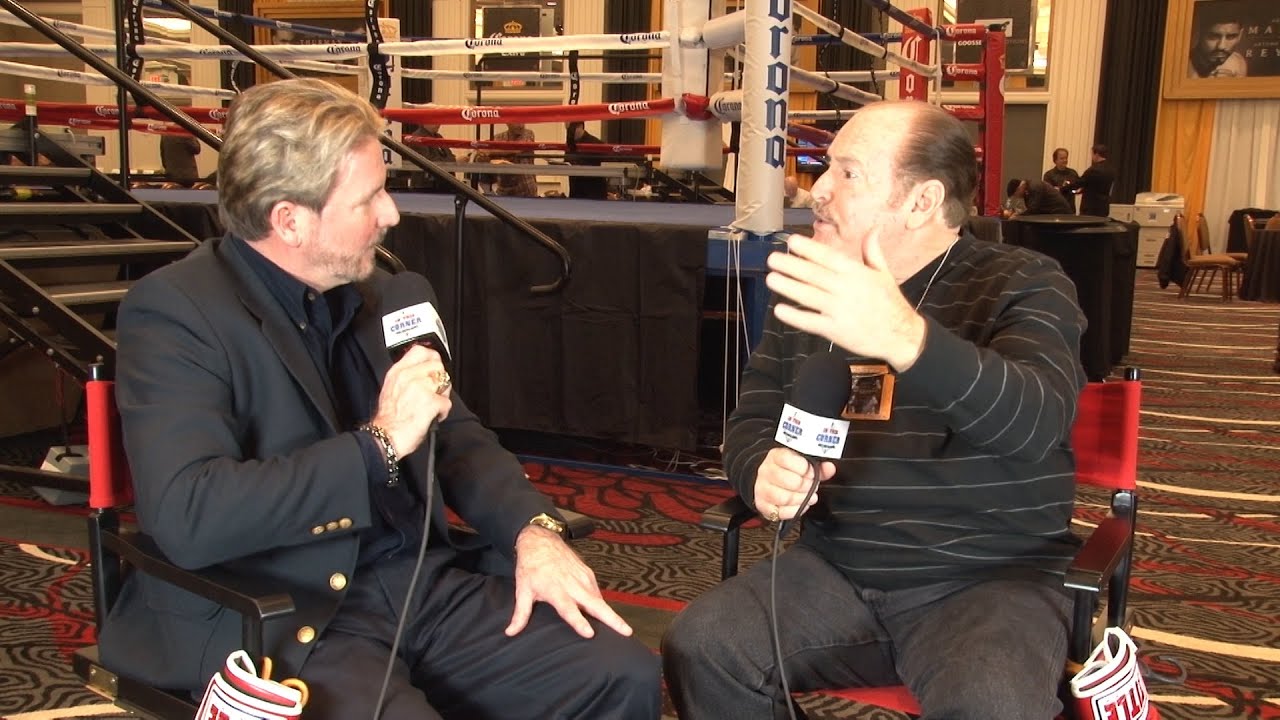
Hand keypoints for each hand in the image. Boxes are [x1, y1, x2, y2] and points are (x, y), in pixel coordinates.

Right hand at [368, 344, 450, 455]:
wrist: (386, 437)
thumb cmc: (388, 419)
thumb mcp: (390, 389)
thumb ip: (405, 377)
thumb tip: (420, 373)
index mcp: (398, 372)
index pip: (419, 351)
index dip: (431, 358)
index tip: (434, 366)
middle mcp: (409, 376)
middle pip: (437, 365)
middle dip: (440, 379)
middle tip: (435, 391)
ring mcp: (421, 388)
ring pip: (444, 382)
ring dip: (442, 395)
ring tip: (433, 405)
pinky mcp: (431, 402)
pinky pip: (447, 402)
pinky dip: (443, 412)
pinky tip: (433, 416)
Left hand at [506, 525, 633, 638]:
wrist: (540, 540)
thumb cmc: (531, 566)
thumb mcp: (522, 589)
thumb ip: (520, 614)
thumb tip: (510, 633)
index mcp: (555, 589)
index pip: (568, 609)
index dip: (578, 621)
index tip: (589, 633)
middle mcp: (572, 584)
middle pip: (595, 604)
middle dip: (611, 618)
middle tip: (626, 631)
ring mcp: (582, 577)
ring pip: (600, 598)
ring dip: (611, 613)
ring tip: (623, 628)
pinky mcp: (587, 572)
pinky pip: (596, 590)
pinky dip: (601, 602)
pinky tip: (605, 613)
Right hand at [753, 447, 835, 520]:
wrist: (769, 481)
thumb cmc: (787, 471)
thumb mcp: (802, 464)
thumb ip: (818, 466)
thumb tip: (830, 468)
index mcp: (775, 456)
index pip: (787, 460)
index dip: (805, 468)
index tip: (812, 472)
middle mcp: (766, 471)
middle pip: (790, 481)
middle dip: (807, 486)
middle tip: (812, 486)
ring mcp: (762, 489)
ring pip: (785, 498)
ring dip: (802, 499)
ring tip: (808, 496)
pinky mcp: (762, 505)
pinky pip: (780, 512)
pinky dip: (795, 510)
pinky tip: (800, 505)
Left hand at [766, 232, 927, 370]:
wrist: (901, 336)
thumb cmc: (890, 303)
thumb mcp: (884, 274)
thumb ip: (873, 252)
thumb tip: (873, 229)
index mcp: (857, 274)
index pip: (828, 257)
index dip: (809, 248)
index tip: (791, 241)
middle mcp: (847, 290)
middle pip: (813, 275)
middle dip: (791, 265)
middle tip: (772, 259)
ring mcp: (840, 311)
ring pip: (808, 296)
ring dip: (788, 286)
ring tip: (771, 278)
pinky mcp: (836, 331)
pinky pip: (811, 322)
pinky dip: (794, 316)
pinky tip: (780, 309)